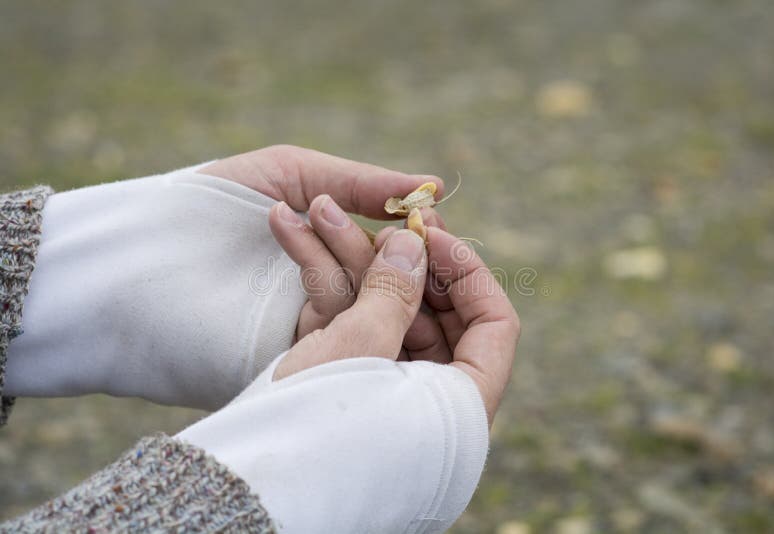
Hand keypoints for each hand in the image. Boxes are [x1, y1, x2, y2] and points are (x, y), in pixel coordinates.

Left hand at [7, 145, 443, 410]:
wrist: (138, 245)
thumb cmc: (210, 200)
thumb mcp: (294, 173)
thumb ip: (363, 182)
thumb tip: (435, 186)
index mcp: (333, 255)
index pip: (395, 258)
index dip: (418, 241)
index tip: (433, 221)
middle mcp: (328, 297)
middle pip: (388, 287)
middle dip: (390, 249)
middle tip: (395, 223)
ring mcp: (308, 331)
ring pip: (363, 308)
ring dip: (347, 254)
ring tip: (308, 210)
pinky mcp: (288, 361)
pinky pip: (330, 335)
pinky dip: (326, 290)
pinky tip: (296, 241)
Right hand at [179, 225, 498, 532]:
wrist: (245, 490)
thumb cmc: (310, 425)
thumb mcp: (358, 347)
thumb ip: (394, 289)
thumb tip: (415, 241)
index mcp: (461, 405)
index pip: (495, 324)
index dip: (467, 270)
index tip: (429, 232)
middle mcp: (434, 406)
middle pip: (441, 317)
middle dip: (407, 261)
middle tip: (384, 220)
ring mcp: (392, 401)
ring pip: (392, 320)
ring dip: (361, 269)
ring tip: (325, 214)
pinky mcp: (353, 395)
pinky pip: (360, 336)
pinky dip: (340, 297)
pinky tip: (312, 250)